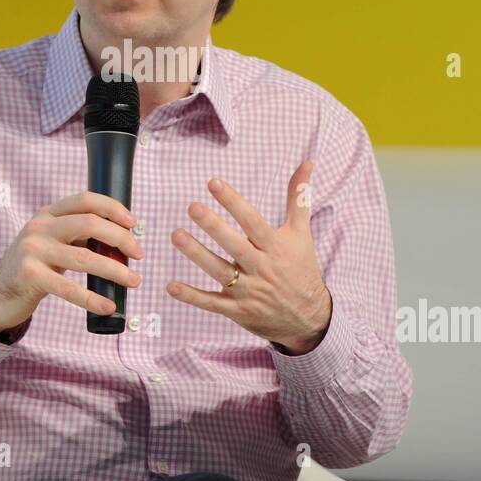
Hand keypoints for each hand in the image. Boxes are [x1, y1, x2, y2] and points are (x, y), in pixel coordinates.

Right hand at [0, 191, 143, 335]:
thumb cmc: (35, 266)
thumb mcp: (51, 241)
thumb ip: (77, 235)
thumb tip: (122, 240)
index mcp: (48, 214)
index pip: (85, 200)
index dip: (113, 208)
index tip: (133, 223)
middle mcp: (39, 227)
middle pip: (89, 224)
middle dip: (120, 238)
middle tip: (139, 254)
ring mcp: (32, 250)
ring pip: (85, 258)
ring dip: (115, 270)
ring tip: (134, 281)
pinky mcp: (30, 276)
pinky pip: (69, 288)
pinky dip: (92, 299)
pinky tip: (108, 306)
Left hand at [167, 161, 331, 354]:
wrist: (310, 317)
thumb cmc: (301, 268)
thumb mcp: (301, 233)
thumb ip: (298, 198)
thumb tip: (307, 163)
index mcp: (275, 247)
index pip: (253, 222)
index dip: (234, 203)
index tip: (213, 183)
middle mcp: (262, 268)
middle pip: (235, 245)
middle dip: (214, 227)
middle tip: (193, 207)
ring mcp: (249, 291)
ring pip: (219, 271)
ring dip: (197, 254)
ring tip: (176, 235)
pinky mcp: (237, 310)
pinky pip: (211, 303)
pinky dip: (192, 297)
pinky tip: (171, 286)